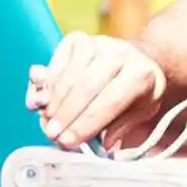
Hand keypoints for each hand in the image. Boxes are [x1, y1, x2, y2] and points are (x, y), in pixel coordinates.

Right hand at [26, 30, 167, 149]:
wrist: (137, 58)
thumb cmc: (139, 91)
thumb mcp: (142, 111)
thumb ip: (122, 127)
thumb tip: (101, 145)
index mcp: (140, 73)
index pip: (110, 101)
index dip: (86, 123)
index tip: (69, 141)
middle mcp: (118, 53)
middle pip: (85, 87)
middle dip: (66, 114)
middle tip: (52, 134)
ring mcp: (95, 43)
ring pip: (68, 76)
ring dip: (53, 102)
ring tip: (46, 121)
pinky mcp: (76, 40)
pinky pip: (55, 65)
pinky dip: (46, 86)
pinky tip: (43, 102)